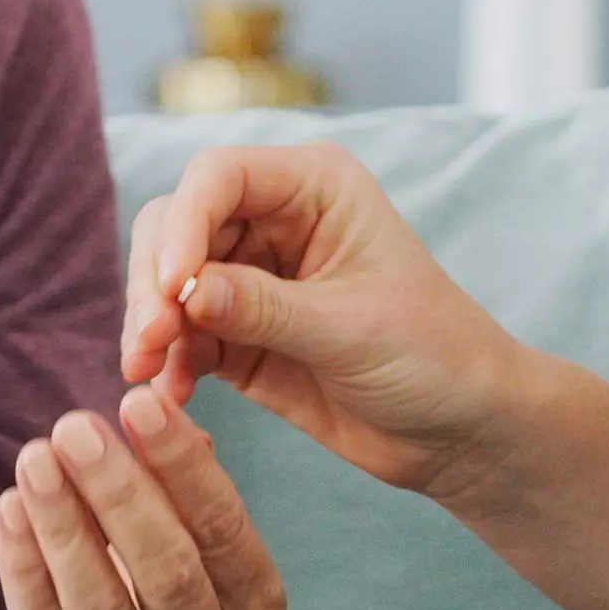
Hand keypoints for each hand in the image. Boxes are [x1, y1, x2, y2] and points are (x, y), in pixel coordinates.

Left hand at [0, 386, 287, 609]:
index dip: (182, 464)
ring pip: (101, 606)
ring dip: (63, 525)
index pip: (223, 530)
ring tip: (35, 459)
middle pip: (166, 570)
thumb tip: (167, 412)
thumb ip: (183, 493)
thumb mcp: (196, 561)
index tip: (141, 401)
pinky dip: (24, 568)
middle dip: (118, 491)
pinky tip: (10, 510)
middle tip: (75, 427)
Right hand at [122, 143, 534, 499]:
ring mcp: (252, 278)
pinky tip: (172, 396)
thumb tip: (183, 294)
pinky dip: (167, 362)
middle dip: (154, 281)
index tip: (173, 290)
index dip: (184, 226)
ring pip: (166, 281)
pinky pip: (180, 336)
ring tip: (147, 374)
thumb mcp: (350, 328)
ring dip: (150, 325)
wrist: (461, 431)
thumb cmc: (433, 356)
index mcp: (315, 186)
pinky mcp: (238, 335)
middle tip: (148, 343)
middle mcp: (275, 219)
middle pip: (177, 224)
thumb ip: (263, 308)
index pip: (218, 178)